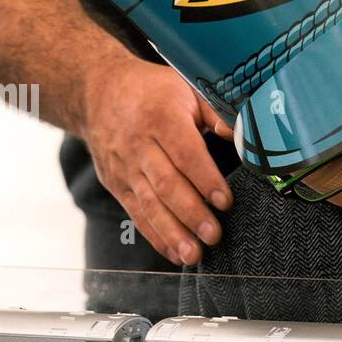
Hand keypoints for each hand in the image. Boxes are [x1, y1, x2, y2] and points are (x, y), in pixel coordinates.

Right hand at [79, 55, 232, 264]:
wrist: (98, 92)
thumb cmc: (152, 91)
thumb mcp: (185, 87)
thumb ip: (216, 112)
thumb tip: (244, 135)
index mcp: (160, 117)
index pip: (185, 153)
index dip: (205, 179)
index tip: (225, 201)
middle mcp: (138, 144)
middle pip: (165, 183)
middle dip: (191, 213)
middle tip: (214, 235)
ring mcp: (124, 167)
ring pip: (148, 204)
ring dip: (172, 233)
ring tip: (194, 255)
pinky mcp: (117, 184)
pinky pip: (136, 214)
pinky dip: (156, 236)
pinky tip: (175, 253)